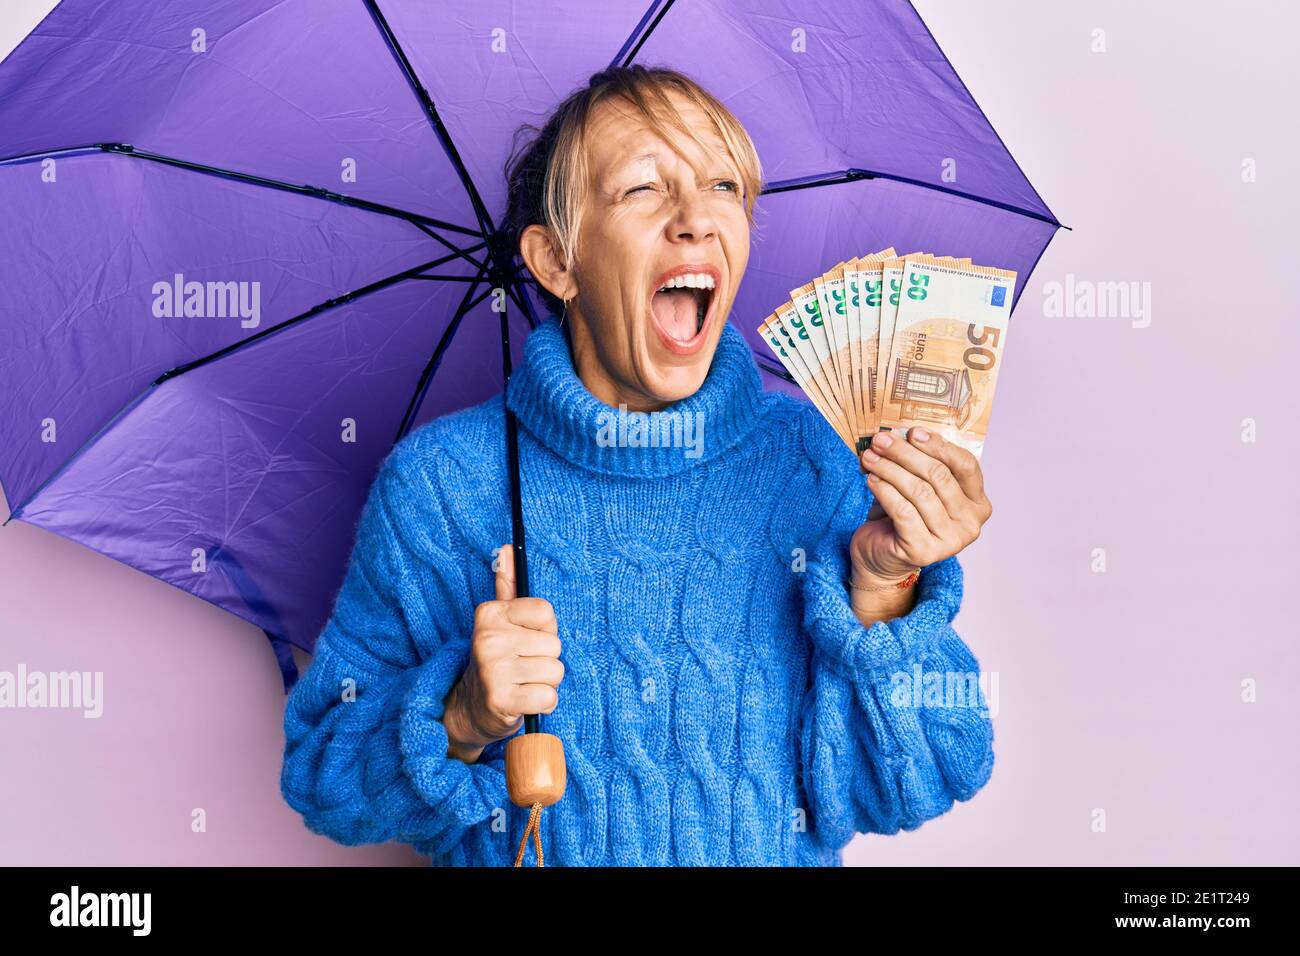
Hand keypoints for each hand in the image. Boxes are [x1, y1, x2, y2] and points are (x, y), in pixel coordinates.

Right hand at [443, 544, 563, 761]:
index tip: (524, 640)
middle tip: (521, 667)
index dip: (544, 630)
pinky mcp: (502, 700)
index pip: (546, 612)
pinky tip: (523, 701)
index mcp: (490, 614)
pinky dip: (542, 703)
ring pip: (555, 672)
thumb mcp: (498, 621)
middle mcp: (489, 638)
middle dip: (545, 660)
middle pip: (554, 645)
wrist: (470, 708)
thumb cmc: (495, 659)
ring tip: (522, 683)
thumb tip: (506, 548)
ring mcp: (494, 670)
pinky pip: (548, 697)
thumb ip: (507, 584)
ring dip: (544, 683)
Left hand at [851, 426, 991, 587]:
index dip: (939, 446)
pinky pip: (903, 511)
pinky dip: (885, 490)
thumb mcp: (916, 486)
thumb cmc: (902, 517)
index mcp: (977, 503)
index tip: (912, 432)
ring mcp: (950, 541)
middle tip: (881, 441)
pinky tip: (871, 479)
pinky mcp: (924, 552)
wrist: (881, 557)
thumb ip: (918, 465)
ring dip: (890, 469)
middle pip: (939, 476)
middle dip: (906, 453)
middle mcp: (970, 524)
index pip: (966, 466)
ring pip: (920, 491)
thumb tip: (899, 435)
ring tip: (870, 458)